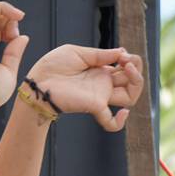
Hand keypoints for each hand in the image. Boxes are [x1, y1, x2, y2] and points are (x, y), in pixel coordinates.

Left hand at [24, 46, 143, 130]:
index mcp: (100, 71)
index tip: (122, 53)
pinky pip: (110, 123)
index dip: (130, 59)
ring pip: (129, 97)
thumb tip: (121, 52)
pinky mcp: (93, 107)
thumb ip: (100, 54)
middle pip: (131, 82)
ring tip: (127, 68)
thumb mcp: (78, 52)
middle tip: (126, 59)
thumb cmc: (52, 67)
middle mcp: (103, 84)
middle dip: (136, 67)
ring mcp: (100, 96)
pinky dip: (119, 122)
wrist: (38, 82)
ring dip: (137, 82)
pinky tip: (124, 113)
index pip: (125, 68)